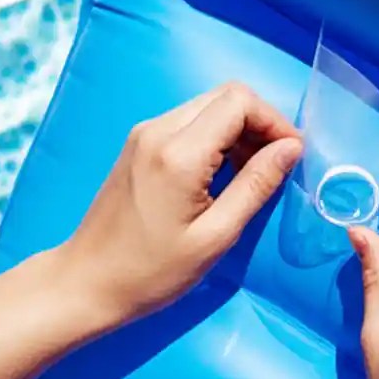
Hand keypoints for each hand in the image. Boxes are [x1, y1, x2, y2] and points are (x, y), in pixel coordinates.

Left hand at [52, 82, 301, 329]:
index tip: (291, 156)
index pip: (239, 102)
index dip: (274, 121)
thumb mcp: (215, 236)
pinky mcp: (139, 143)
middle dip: (260, 123)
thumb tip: (291, 148)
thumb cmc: (152, 271)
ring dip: (239, 130)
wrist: (87, 282)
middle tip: (276, 165)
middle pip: (225, 96)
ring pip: (208, 106)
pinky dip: (217, 137)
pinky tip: (223, 173)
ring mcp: (144, 134)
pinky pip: (190, 122)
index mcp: (178, 153)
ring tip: (252, 173)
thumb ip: (256, 186)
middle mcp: (158, 130)